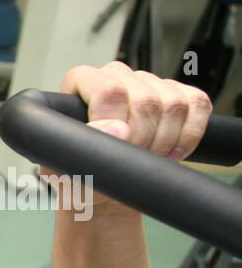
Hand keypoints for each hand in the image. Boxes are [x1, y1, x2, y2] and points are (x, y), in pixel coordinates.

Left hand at [56, 61, 212, 217]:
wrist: (102, 191)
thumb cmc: (80, 177)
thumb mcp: (70, 168)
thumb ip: (83, 147)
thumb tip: (117, 130)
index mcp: (83, 82)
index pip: (108, 90)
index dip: (115, 123)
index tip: (115, 148)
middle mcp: (117, 76)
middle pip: (144, 99)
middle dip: (142, 139)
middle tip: (133, 160)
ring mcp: (150, 83)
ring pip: (173, 103)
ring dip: (165, 141)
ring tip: (148, 160)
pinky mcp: (180, 95)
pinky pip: (197, 104)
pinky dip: (190, 133)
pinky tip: (173, 153)